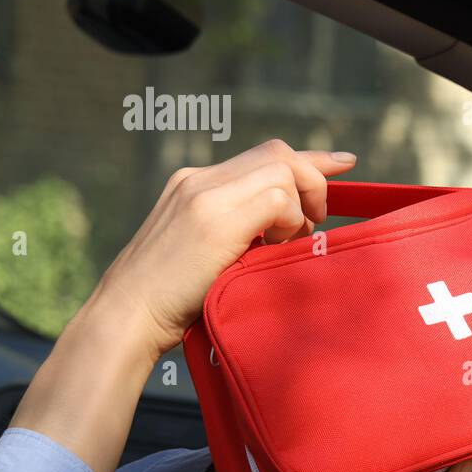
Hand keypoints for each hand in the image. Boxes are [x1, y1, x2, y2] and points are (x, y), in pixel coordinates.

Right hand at [94, 138, 357, 361]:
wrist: (126, 318)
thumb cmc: (172, 301)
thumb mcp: (210, 253)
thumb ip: (242, 230)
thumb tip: (292, 227)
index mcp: (196, 185)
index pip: (264, 156)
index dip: (311, 158)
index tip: (345, 161)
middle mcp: (198, 179)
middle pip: (278, 154)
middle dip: (315, 179)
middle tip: (320, 218)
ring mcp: (203, 193)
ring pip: (281, 171)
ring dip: (299, 208)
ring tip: (286, 243)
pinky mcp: (213, 217)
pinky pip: (276, 199)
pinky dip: (288, 223)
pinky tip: (273, 248)